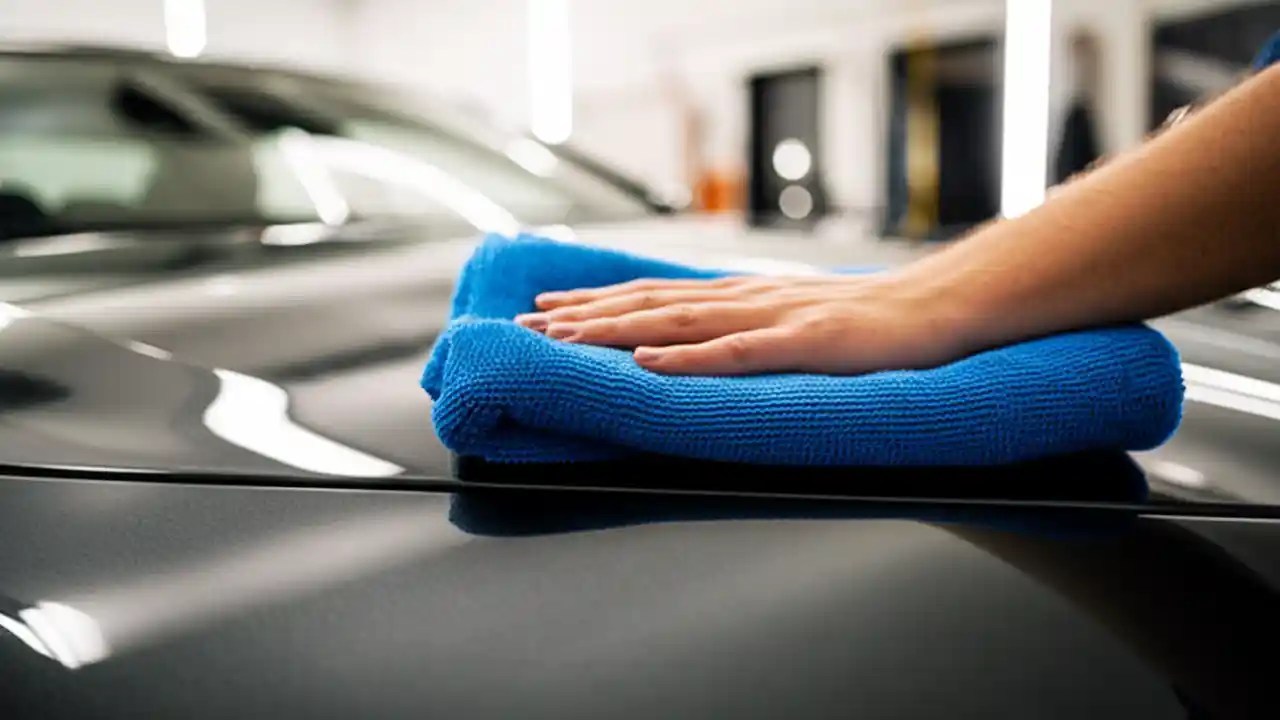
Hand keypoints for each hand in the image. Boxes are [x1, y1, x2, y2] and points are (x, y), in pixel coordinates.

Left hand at [514, 275, 971, 375]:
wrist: (931, 307)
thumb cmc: (862, 320)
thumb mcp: (789, 318)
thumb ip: (742, 326)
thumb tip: (689, 342)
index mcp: (739, 295)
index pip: (653, 294)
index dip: (596, 303)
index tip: (545, 311)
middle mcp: (745, 298)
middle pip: (651, 304)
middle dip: (584, 316)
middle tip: (525, 325)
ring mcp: (774, 316)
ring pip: (681, 321)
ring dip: (617, 329)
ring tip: (564, 338)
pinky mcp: (806, 340)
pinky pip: (739, 351)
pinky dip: (689, 357)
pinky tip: (649, 362)